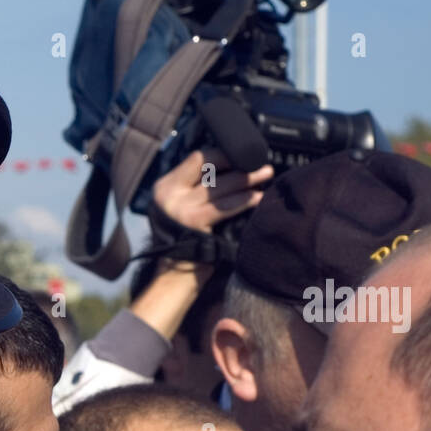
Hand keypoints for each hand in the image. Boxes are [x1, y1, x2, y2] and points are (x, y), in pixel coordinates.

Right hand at [152, 148, 272, 233]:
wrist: (174, 276)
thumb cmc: (183, 242)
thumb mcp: (180, 207)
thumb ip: (194, 187)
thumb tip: (228, 166)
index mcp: (165, 187)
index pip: (197, 159)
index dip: (223, 154)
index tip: (242, 156)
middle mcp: (169, 195)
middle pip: (210, 168)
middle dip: (238, 164)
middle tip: (260, 164)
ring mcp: (179, 208)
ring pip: (219, 185)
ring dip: (246, 180)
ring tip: (265, 176)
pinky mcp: (193, 221)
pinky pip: (224, 206)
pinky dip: (243, 200)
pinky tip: (257, 197)